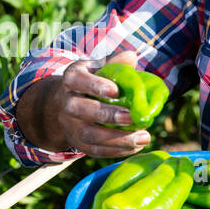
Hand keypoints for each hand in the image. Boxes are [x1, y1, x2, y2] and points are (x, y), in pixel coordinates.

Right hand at [14, 51, 154, 157]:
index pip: (79, 81)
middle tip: (133, 117)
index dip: (95, 86)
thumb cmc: (91, 81)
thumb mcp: (99, 67)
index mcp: (72, 79)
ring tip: (143, 137)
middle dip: (108, 115)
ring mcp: (69, 124)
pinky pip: (94, 150)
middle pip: (81, 111)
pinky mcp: (76, 142)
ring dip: (117, 139)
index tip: (116, 90)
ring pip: (88, 135)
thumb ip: (115, 63)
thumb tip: (131, 57)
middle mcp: (66, 102)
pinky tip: (136, 146)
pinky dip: (116, 151)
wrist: (68, 102)